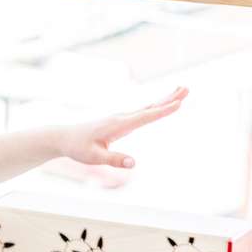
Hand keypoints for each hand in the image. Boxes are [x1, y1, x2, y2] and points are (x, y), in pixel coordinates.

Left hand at [57, 86, 187, 170]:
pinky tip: (162, 105)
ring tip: (181, 91)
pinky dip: (155, 107)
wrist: (64, 138)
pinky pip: (142, 113)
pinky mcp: (120, 122)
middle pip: (150, 107)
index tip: (178, 104)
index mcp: (117, 125)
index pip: (144, 117)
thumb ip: (114, 160)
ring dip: (165, 100)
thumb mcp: (94, 158)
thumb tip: (134, 163)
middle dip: (169, 99)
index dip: (162, 111)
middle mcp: (121, 118)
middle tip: (187, 89)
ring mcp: (121, 118)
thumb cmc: (77, 148)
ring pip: (147, 108)